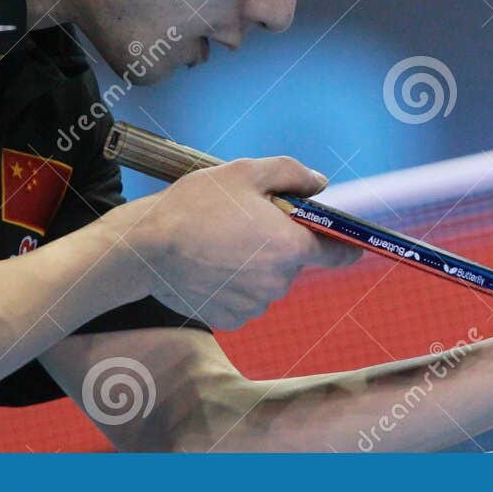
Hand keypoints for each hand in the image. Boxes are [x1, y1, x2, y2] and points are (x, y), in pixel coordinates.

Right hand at [109, 156, 361, 328]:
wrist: (144, 249)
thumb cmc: (197, 205)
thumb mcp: (247, 172)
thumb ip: (292, 174)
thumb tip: (320, 184)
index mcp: (292, 247)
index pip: (339, 252)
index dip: (345, 244)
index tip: (348, 241)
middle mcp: (279, 283)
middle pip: (295, 261)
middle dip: (281, 242)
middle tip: (248, 221)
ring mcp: (254, 305)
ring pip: (269, 280)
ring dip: (256, 264)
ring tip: (222, 241)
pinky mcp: (230, 319)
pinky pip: (245, 298)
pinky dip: (235, 283)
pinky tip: (211, 265)